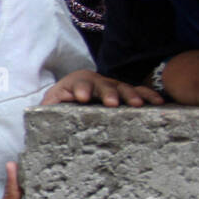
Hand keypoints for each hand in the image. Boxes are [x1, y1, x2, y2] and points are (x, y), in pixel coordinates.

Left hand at [41, 69, 163, 106]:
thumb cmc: (61, 104)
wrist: (74, 96)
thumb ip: (47, 108)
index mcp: (76, 84)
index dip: (81, 89)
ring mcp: (114, 87)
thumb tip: (40, 115)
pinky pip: (140, 92)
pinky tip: (158, 102)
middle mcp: (96, 82)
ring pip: (123, 88)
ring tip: (138, 104)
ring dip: (131, 95)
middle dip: (108, 93)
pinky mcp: (126, 94)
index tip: (81, 98)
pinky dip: (148, 95)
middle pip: (103, 85)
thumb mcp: (50, 106)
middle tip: (112, 103)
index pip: (78, 84)